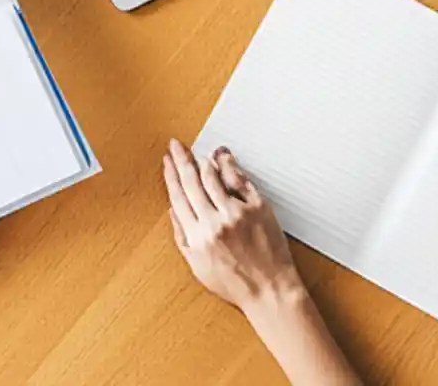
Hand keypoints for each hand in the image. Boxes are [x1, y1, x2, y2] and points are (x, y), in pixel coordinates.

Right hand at [162, 139, 304, 311]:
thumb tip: (174, 210)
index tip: (167, 161)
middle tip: (176, 145)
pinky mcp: (257, 208)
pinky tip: (222, 157)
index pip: (178, 196)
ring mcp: (236, 213)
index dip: (171, 175)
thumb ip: (182, 237)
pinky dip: (228, 165)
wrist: (269, 290)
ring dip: (203, 160)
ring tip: (197, 151)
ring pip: (213, 177)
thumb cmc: (236, 284)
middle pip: (192, 182)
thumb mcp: (198, 267)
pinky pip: (239, 180)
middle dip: (182, 159)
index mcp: (197, 236)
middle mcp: (214, 222)